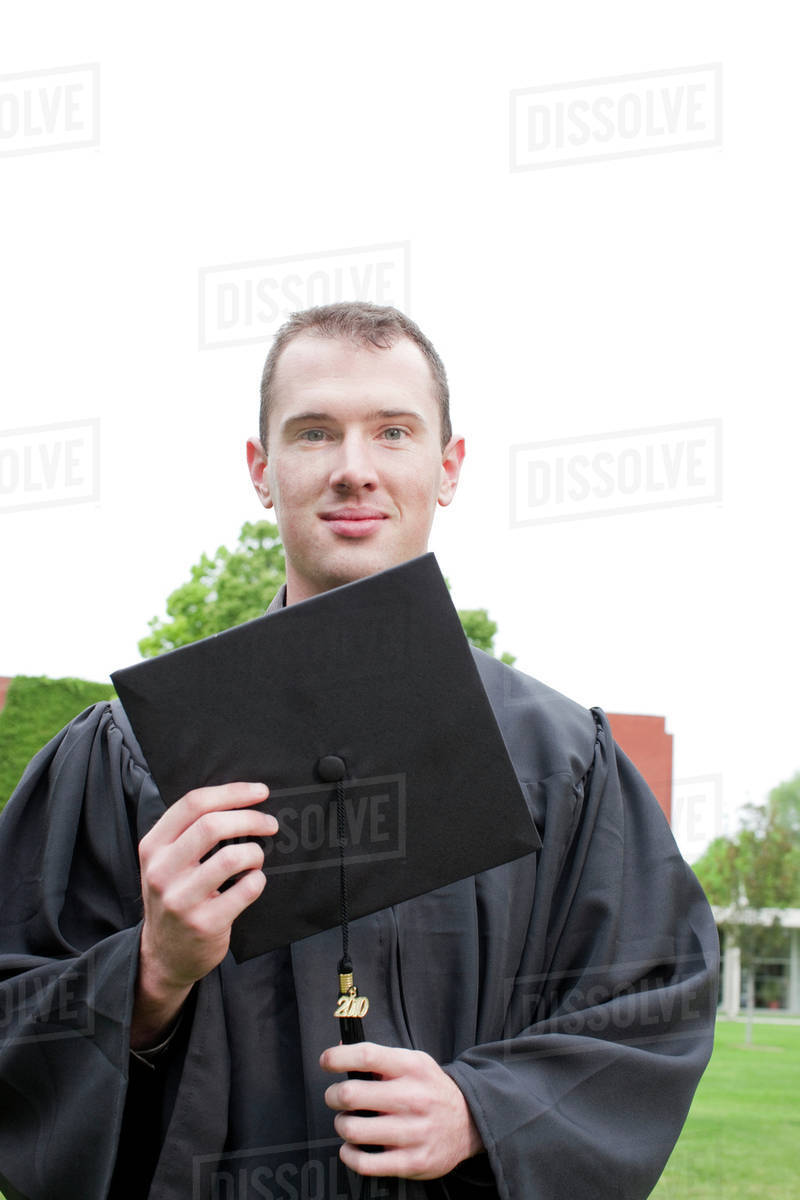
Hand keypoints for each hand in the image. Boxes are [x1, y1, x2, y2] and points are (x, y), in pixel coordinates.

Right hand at [132, 782, 276, 1046]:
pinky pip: (246, 889)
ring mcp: (181, 900)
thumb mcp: (167, 861)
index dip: (232, 792)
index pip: (193, 803)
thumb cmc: (176, 896)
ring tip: (256, 859)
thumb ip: (190, 831)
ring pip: (231, 857)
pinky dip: (258, 880)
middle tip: (270, 824)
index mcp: (153, 847)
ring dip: (254, 853)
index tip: (260, 792)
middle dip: (250, 819)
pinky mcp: (204, 923)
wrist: (165, 955)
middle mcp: (161, 871)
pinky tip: (253, 882)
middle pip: (212, 825)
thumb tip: (242, 799)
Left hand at [320, 1042, 483, 1179]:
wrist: (469, 1122)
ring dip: (342, 1125)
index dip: (337, 1058)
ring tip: (349, 1121)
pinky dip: (349, 1154)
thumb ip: (378, 1059)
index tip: (326, 1061)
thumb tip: (336, 1052)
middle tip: (336, 1097)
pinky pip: (364, 1163)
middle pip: (351, 1094)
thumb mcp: (412, 1063)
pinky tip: (353, 1147)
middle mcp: (413, 1098)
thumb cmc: (430, 1089)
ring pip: (352, 1129)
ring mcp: (413, 1132)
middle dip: (333, 1095)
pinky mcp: (412, 1162)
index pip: (366, 1055)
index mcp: (411, 1067)